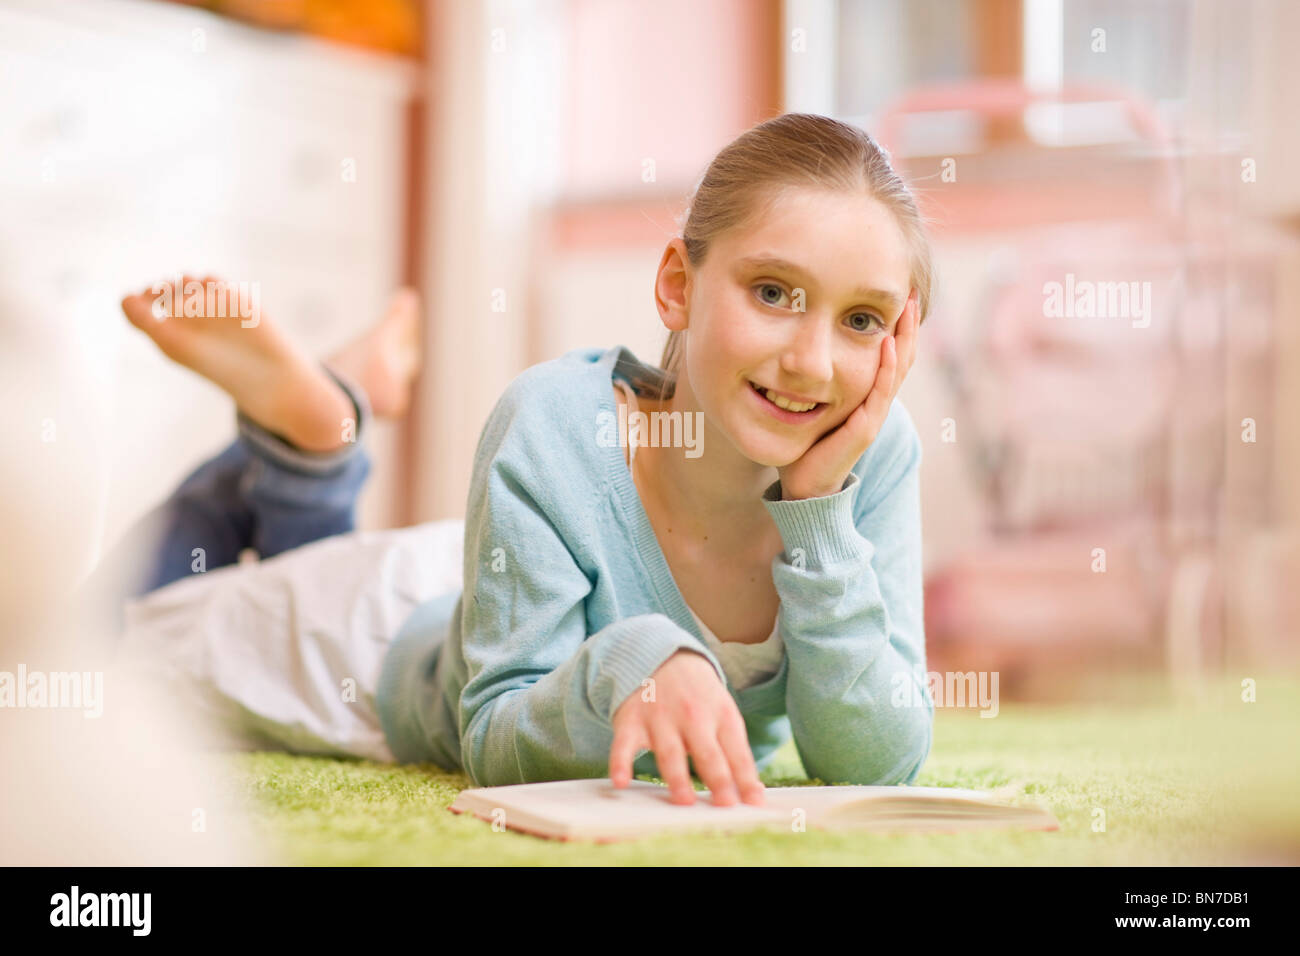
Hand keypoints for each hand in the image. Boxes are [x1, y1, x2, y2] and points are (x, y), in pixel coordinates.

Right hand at [609, 649, 765, 806]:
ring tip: (685, 801)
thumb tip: (753, 795)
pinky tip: (620, 781)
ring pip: (669, 752)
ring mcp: (660, 718)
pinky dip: (620, 762)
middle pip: (707, 752)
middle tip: (725, 805)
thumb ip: (735, 753)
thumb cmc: (699, 696)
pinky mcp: (631, 721)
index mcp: (721, 715)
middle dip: (718, 779)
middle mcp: (692, 716)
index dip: (745, 778)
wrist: (661, 655)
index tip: (753, 803)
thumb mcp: (723, 712)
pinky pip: (624, 745)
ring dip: (677, 777)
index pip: (737, 752)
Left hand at [776, 289, 919, 499]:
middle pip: (901, 356)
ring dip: (904, 337)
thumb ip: (813, 380)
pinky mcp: (864, 428)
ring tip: (909, 307)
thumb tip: (794, 349)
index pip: (889, 354)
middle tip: (913, 292)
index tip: (900, 294)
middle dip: (908, 324)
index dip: (897, 326)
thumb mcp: (812, 402)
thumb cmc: (807, 445)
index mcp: (865, 394)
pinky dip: (885, 367)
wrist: (806, 485)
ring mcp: (873, 414)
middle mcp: (875, 402)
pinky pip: (878, 393)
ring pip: (896, 370)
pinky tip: (887, 343)